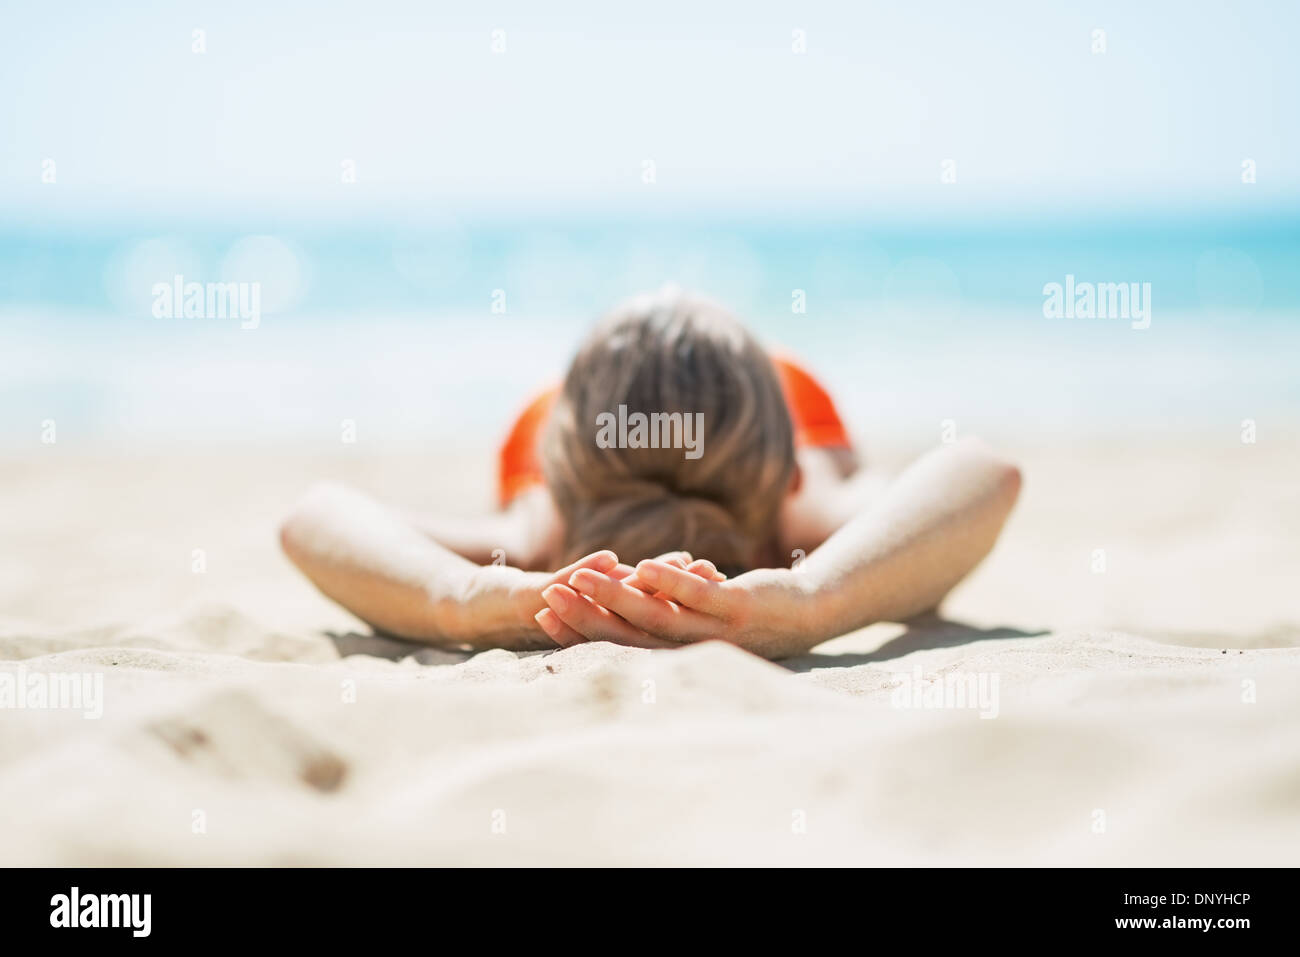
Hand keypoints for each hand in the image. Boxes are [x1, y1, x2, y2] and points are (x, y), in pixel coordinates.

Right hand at [538, 558, 815, 658]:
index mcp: (671, 650)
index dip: (576, 628)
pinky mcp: (735, 607)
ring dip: (614, 598)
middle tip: (545, 596)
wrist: (803, 613)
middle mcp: (687, 647)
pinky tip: (644, 566)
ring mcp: (712, 629)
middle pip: (624, 632)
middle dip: (582, 614)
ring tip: (580, 579)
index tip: (541, 612)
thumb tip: (612, 594)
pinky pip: (697, 596)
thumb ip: (654, 606)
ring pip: (654, 615)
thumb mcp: (690, 611)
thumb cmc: (738, 610)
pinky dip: (670, 583)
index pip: (614, 641)